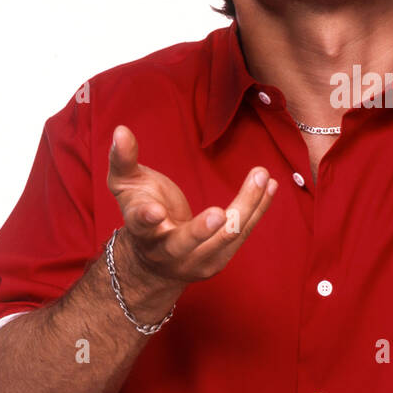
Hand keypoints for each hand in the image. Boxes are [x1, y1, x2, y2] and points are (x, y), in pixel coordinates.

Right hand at [106, 125, 277, 285]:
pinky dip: (258, 209)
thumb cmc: (139, 211)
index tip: (156, 212)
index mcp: (142, 231)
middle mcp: (167, 251)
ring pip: (224, 236)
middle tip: (219, 213)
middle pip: (186, 242)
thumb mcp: (124, 185)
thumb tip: (120, 130)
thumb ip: (122, 159)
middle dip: (202, 229)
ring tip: (262, 176)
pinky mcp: (218, 259)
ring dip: (246, 206)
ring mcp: (195, 260)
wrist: (152, 262)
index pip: (142, 226)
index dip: (148, 219)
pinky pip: (243, 233)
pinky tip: (271, 186)